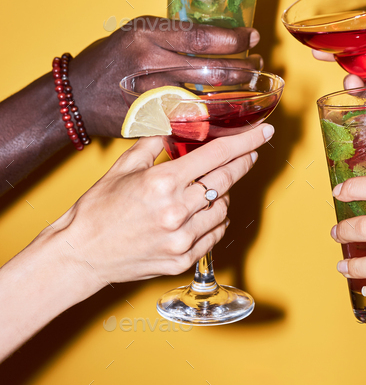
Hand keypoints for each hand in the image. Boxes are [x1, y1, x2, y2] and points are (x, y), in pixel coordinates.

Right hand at [55, 122, 274, 285]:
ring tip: (209, 188)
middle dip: (242, 163)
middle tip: (249, 154)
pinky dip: (215, 220)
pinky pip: (215, 233)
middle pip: (226, 180)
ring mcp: (182, 238)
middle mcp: (176, 211)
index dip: (245, 142)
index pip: (216, 155)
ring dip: (223, 194)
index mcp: (163, 183)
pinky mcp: (182, 259)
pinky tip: (202, 212)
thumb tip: (177, 125)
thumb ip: (155, 143)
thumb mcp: (125, 166)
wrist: (82, 253)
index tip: (263, 133)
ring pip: (224, 208)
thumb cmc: (99, 209)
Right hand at [70, 17, 260, 137]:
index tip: (252, 36)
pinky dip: (213, 116)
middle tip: (258, 63)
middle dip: (241, 68)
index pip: (201, 37)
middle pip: (210, 70)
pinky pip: (190, 120)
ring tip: (250, 84)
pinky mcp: (150, 122)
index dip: (233, 39)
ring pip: (206, 98)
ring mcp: (151, 98)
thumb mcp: (138, 32)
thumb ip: (173, 34)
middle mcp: (149, 67)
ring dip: (234, 93)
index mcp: (147, 37)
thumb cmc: (110, 59)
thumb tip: (217, 35)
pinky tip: (230, 111)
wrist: (76, 97)